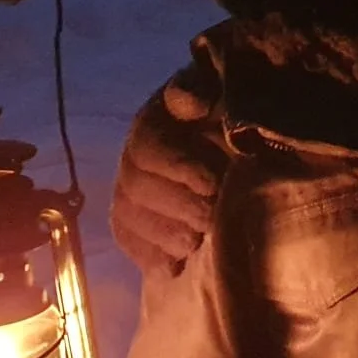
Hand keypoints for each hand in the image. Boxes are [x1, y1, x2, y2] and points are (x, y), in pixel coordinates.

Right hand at [110, 62, 228, 275]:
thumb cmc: (229, 122)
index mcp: (153, 123)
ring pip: (128, 218)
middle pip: (138, 188)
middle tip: (211, 220)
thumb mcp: (223, 96)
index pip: (149, 146)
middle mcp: (132, 157)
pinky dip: (150, 256)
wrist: (229, 154)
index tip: (212, 185)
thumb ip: (203, 92)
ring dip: (164, 234)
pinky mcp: (131, 223)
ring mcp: (128, 192)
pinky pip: (128, 242)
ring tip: (196, 241)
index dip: (178, 169)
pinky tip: (176, 264)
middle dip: (177, 207)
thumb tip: (191, 101)